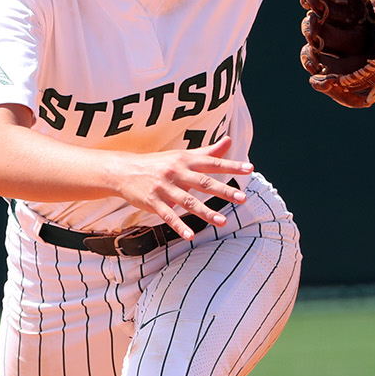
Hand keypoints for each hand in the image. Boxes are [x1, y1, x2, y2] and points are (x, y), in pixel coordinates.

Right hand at [112, 137, 251, 238]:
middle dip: (224, 190)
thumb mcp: (182, 155)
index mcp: (186, 160)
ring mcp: (164, 188)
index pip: (212, 162)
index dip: (231, 165)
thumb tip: (229, 140)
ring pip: (188, 202)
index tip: (250, 169)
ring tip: (223, 222)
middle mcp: (177, 172)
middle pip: (203, 182)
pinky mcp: (153, 202)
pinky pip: (168, 215)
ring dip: (206, 212)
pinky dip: (179, 226)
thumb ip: (207, 152)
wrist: (124, 170)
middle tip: (242, 198)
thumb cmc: (159, 163)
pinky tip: (190, 235)